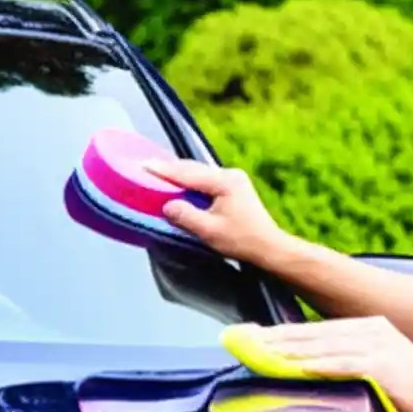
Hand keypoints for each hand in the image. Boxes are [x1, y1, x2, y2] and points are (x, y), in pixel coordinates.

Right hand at [142, 158, 286, 261]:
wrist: (269, 247)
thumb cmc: (241, 241)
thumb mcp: (210, 231)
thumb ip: (186, 216)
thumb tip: (166, 205)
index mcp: (225, 181)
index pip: (187, 173)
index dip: (163, 170)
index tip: (143, 164)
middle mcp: (230, 174)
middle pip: (193, 168)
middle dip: (169, 169)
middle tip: (145, 166)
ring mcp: (233, 178)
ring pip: (199, 173)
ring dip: (179, 174)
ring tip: (157, 173)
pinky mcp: (234, 186)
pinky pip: (206, 179)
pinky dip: (190, 181)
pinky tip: (179, 184)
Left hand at [248, 316, 412, 411]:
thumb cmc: (410, 392)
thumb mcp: (376, 368)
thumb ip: (347, 362)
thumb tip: (310, 367)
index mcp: (369, 326)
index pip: (317, 328)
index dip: (284, 331)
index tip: (254, 334)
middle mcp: (372, 329)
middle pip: (314, 332)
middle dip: (277, 336)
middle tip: (244, 338)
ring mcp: (378, 344)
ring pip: (323, 345)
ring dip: (290, 349)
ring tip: (260, 352)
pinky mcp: (383, 364)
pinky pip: (342, 363)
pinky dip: (318, 365)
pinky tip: (297, 366)